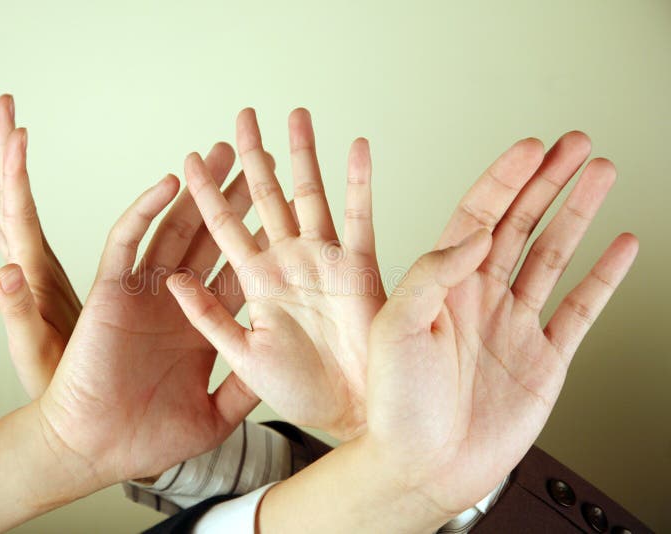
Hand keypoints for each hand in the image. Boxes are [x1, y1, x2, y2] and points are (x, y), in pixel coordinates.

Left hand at [0, 94, 79, 396]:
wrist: (70, 408)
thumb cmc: (59, 388)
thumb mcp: (37, 356)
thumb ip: (18, 316)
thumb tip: (2, 270)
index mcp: (31, 277)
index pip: (19, 215)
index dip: (16, 173)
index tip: (18, 130)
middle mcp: (28, 265)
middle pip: (11, 197)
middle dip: (3, 150)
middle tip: (1, 105)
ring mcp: (35, 269)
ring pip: (15, 207)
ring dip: (6, 165)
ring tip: (2, 126)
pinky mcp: (46, 278)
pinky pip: (27, 228)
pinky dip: (15, 199)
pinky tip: (4, 183)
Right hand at [14, 131, 275, 482]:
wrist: (95, 450)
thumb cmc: (149, 437)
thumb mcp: (217, 412)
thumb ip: (247, 385)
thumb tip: (287, 369)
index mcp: (202, 326)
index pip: (241, 271)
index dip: (264, 240)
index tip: (290, 210)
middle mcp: (176, 301)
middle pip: (213, 238)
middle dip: (236, 201)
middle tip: (262, 161)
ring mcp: (143, 292)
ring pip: (175, 229)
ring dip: (197, 191)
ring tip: (222, 153)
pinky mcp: (111, 291)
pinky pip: (128, 241)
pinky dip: (146, 211)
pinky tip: (169, 183)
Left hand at [168, 108, 385, 440]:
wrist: (350, 419)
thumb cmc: (299, 395)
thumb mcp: (238, 358)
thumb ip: (207, 317)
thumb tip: (172, 280)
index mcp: (254, 286)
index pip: (222, 228)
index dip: (206, 193)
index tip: (193, 158)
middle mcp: (287, 266)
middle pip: (265, 199)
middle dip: (253, 159)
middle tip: (243, 118)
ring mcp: (324, 264)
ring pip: (309, 197)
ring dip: (303, 156)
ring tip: (294, 116)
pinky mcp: (360, 271)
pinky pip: (361, 218)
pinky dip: (360, 184)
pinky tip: (356, 148)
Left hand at [365, 132, 637, 518]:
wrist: (423, 465)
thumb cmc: (397, 404)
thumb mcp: (395, 325)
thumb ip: (432, 272)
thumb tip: (476, 233)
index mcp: (442, 285)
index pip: (477, 215)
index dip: (504, 178)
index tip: (530, 147)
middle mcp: (481, 298)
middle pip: (521, 223)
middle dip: (548, 181)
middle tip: (576, 144)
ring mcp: (515, 325)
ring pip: (554, 254)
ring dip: (578, 213)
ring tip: (600, 175)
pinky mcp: (544, 357)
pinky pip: (581, 307)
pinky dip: (605, 276)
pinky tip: (620, 246)